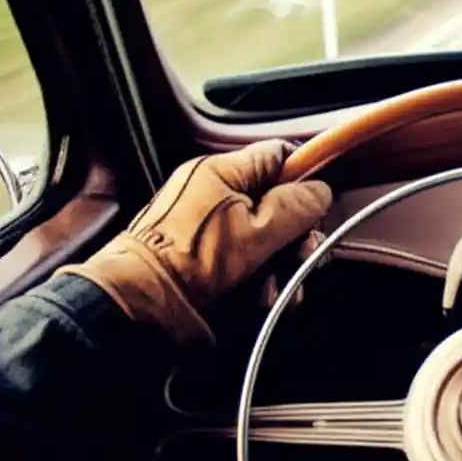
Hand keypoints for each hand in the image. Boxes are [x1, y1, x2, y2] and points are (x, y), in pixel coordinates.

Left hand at [60, 140, 331, 346]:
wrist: (141, 304)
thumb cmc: (190, 262)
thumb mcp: (257, 232)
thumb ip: (296, 207)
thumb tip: (321, 191)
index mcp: (221, 172)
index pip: (278, 156)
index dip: (305, 176)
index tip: (320, 203)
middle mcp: (212, 193)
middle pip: (275, 202)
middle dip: (296, 235)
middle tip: (306, 256)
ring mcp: (206, 227)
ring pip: (264, 237)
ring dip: (281, 265)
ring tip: (282, 291)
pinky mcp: (202, 257)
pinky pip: (244, 260)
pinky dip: (260, 280)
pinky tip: (264, 299)